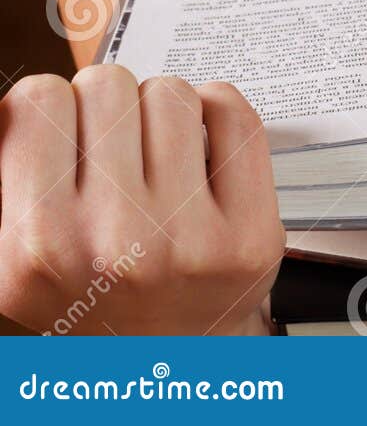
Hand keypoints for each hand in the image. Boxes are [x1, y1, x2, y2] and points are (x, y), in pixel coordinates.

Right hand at [0, 67, 284, 335]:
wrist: (160, 374)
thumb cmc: (91, 298)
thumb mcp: (22, 254)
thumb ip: (17, 171)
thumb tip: (29, 102)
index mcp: (36, 247)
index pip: (38, 101)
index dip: (54, 111)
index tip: (64, 134)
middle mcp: (111, 246)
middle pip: (107, 85)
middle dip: (109, 109)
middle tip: (114, 155)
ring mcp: (186, 241)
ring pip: (169, 91)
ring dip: (159, 114)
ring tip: (154, 163)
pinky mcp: (249, 236)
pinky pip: (232, 111)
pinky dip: (216, 116)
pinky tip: (201, 154)